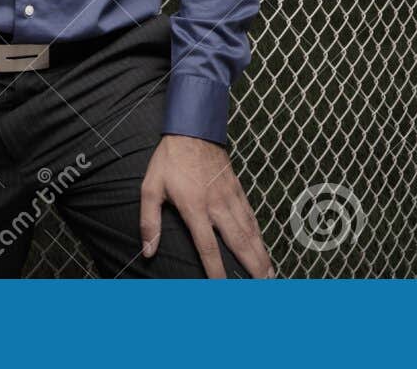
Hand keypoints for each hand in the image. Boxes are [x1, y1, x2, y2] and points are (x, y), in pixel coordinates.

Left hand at [140, 134, 273, 277]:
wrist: (193, 129)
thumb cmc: (169, 159)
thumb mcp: (150, 188)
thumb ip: (149, 221)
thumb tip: (148, 250)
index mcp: (194, 207)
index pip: (207, 246)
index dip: (215, 269)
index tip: (221, 288)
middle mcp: (217, 205)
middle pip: (238, 241)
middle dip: (251, 265)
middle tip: (261, 286)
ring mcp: (230, 196)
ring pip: (249, 230)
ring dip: (260, 252)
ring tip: (268, 273)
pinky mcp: (237, 188)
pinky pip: (250, 214)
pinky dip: (258, 232)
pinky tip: (262, 244)